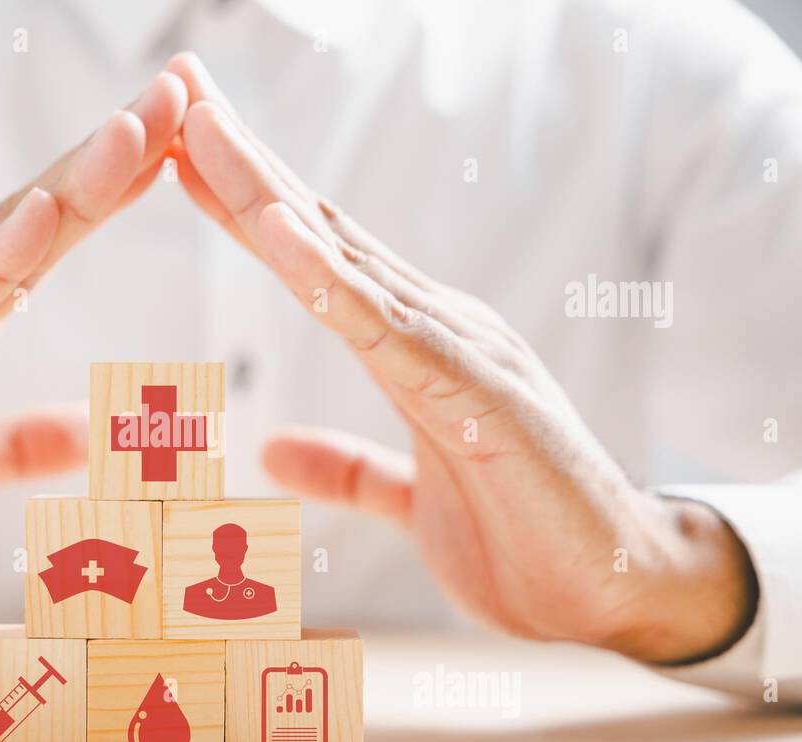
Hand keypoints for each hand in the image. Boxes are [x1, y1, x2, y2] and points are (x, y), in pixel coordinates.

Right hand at [0, 71, 189, 639]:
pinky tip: (42, 216)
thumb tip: (83, 433)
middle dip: (106, 158)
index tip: (178, 137)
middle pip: (30, 224)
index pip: (43, 245)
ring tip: (131, 126)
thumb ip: (13, 446)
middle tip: (178, 91)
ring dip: (67, 187)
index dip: (109, 189)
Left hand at [166, 54, 755, 663]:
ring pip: (345, 262)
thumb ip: (349, 469)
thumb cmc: (523, 540)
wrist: (622, 593)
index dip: (244, 201)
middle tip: (178, 87)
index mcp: (415, 346)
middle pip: (320, 233)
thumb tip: (273, 451)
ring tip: (202, 130)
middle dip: (243, 162)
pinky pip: (390, 331)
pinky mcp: (482, 395)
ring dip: (268, 195)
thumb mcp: (409, 500)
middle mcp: (436, 328)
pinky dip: (329, 280)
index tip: (179, 147)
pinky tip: (276, 231)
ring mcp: (462, 352)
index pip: (315, 258)